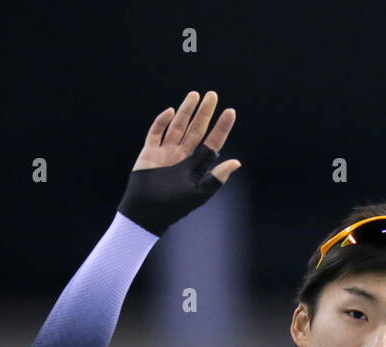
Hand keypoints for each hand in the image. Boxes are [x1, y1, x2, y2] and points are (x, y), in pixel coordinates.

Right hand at [118, 90, 242, 235]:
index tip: (230, 112)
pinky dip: (162, 121)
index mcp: (196, 165)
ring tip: (195, 95)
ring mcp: (165, 152)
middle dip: (204, 113)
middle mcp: (182, 156)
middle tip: (213, 95)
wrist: (148, 212)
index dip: (221, 128)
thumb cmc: (175, 206)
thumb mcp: (199, 192)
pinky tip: (171, 111)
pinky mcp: (149, 152)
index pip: (212, 142)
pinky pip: (156, 132)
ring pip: (178, 126)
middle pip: (196, 130)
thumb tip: (237, 162)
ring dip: (186, 111)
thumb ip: (217, 177)